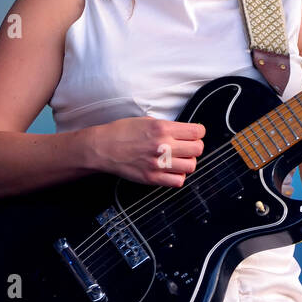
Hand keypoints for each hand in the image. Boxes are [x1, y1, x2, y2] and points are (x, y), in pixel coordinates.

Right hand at [90, 117, 205, 186]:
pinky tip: (171, 170)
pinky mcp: (152, 178)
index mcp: (162, 128)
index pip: (197, 131)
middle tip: (188, 146)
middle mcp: (163, 145)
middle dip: (195, 146)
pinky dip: (178, 176)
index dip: (198, 132)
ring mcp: (158, 164)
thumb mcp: (146, 120)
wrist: (103, 148)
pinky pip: (178, 181)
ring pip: (191, 166)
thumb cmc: (122, 132)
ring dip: (188, 162)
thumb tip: (183, 132)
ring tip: (179, 159)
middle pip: (198, 149)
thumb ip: (167, 126)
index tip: (194, 134)